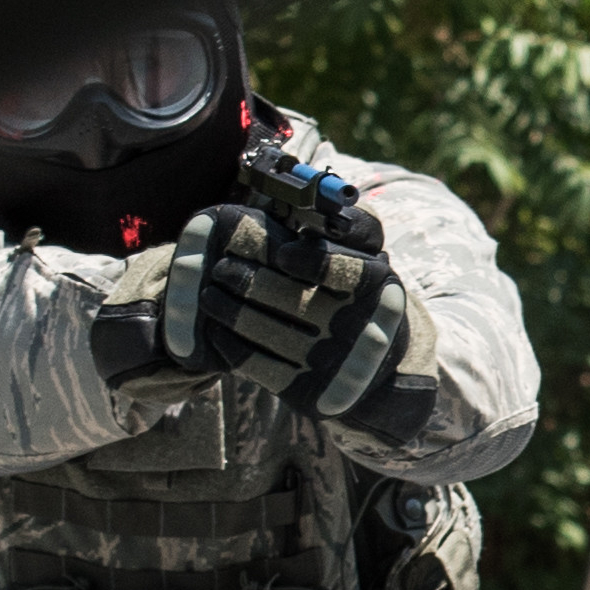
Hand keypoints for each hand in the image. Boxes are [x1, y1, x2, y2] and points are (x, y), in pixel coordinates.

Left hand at [167, 207, 411, 416]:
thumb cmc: (360, 299)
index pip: (343, 270)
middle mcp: (361, 330)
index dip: (307, 259)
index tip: (280, 252)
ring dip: (229, 309)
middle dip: (248, 279)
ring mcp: (333, 365)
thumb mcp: (369, 260)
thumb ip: (349, 227)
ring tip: (209, 292)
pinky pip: (259, 365)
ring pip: (268, 331)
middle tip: (221, 266)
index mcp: (378, 290)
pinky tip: (215, 327)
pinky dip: (232, 343)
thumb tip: (310, 196)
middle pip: (293, 300)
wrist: (380, 374)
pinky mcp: (309, 393)